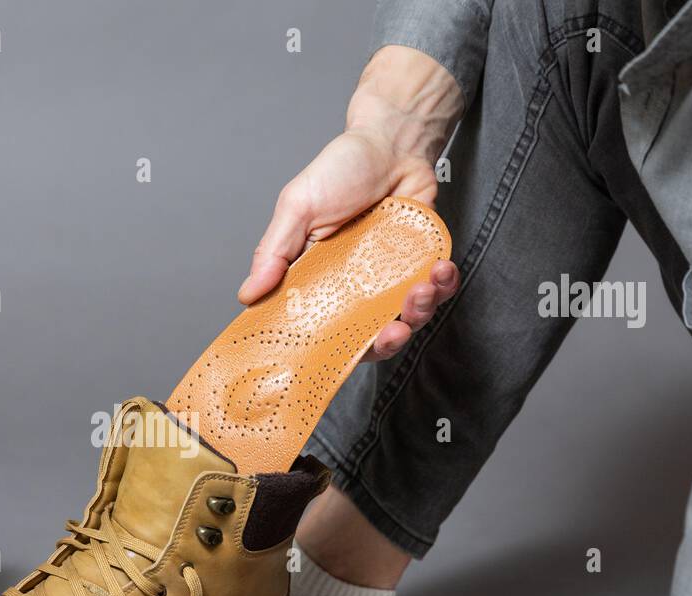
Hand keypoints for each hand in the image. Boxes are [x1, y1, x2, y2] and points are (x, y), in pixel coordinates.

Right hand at [238, 46, 463, 360]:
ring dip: (420, 312)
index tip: (340, 357)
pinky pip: (438, 290)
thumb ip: (274, 252)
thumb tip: (247, 295)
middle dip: (387, 342)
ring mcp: (390, 277)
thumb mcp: (297, 208)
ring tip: (422, 288)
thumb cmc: (339, 170)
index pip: (321, 330)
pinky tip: (440, 271)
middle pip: (370, 336)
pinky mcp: (421, 262)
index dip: (330, 352)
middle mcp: (355, 286)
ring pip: (408, 317)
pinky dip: (444, 286)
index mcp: (318, 281)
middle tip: (393, 330)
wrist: (391, 141)